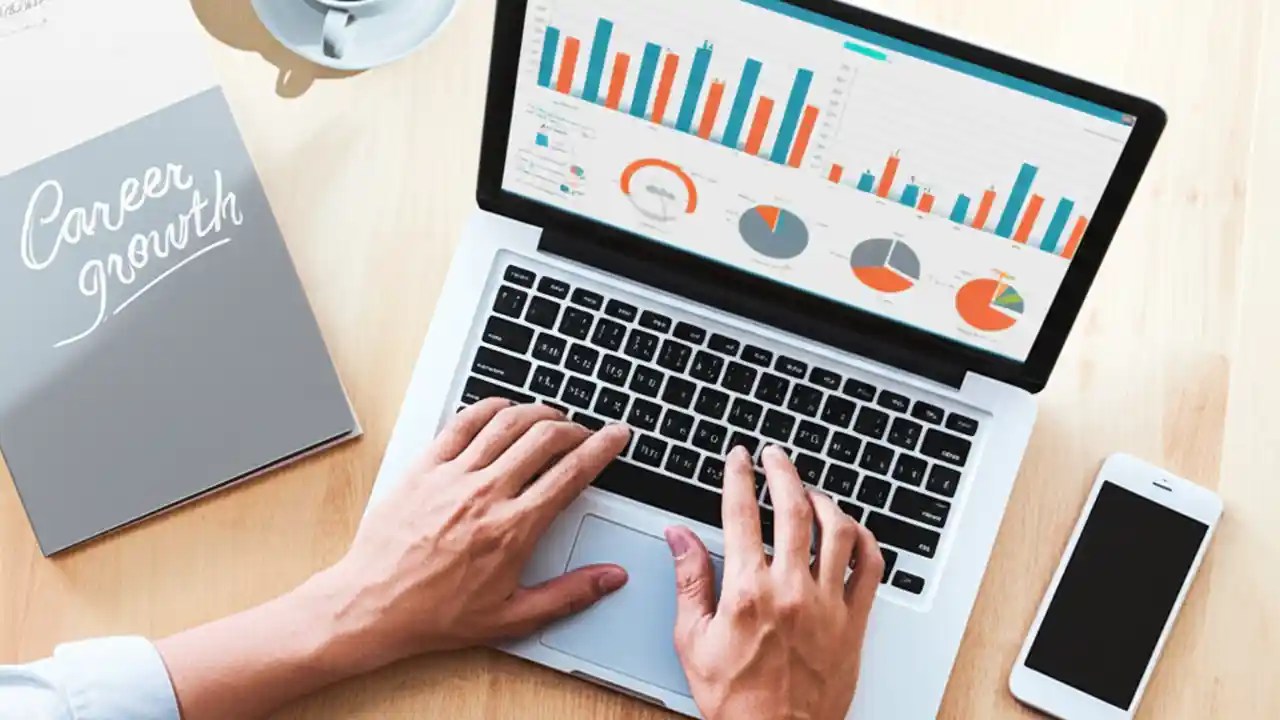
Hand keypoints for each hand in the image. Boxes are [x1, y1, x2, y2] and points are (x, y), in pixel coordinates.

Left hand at [158, 398, 631, 719]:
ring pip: (506, 424)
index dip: (601, 448)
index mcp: (513, 529)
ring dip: (536, 413)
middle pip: (543, 439)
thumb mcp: (513, 617)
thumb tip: (611, 578)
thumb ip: (569, 594)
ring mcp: (453, 478)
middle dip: (574, 427)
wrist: (373, 606)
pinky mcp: (424, 469)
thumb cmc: (437, 615)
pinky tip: (501, 408)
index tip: (616, 436)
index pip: (570, 474)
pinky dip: (487, 408)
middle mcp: (486, 495)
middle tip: (584, 432)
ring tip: (550, 417)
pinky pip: (461, 424)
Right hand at [668, 445, 882, 719]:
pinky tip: (852, 529)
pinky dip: (865, 539)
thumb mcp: (692, 640)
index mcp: (747, 591)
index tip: (738, 458)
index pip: (741, 514)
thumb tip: (678, 537)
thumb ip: (689, 580)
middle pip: (793, 509)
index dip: (739, 477)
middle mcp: (791, 590)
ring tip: (810, 490)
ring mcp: (828, 604)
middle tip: (774, 455)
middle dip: (782, 472)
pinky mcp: (854, 622)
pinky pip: (871, 568)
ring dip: (823, 500)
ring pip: (837, 530)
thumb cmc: (735, 699)